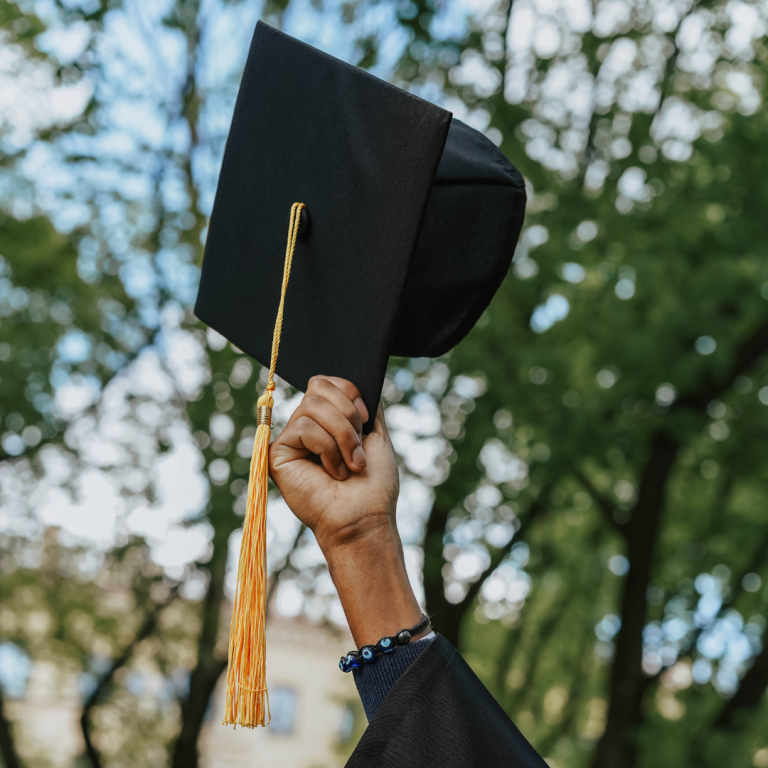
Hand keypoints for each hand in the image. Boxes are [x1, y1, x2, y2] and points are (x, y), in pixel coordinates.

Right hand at [268, 375, 397, 553]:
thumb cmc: (373, 484)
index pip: (325, 382)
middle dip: (348, 415)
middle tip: (359, 448)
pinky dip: (327, 449)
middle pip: (318, 387)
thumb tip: (356, 380)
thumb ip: (364, 403)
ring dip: (343, 436)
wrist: (366, 516)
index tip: (366, 419)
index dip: (349, 392)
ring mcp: (290, 439)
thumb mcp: (376, 433)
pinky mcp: (277, 453)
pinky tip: (332, 473)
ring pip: (312, 406)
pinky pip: (303, 427)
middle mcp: (305, 427)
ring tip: (350, 464)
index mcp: (326, 421)